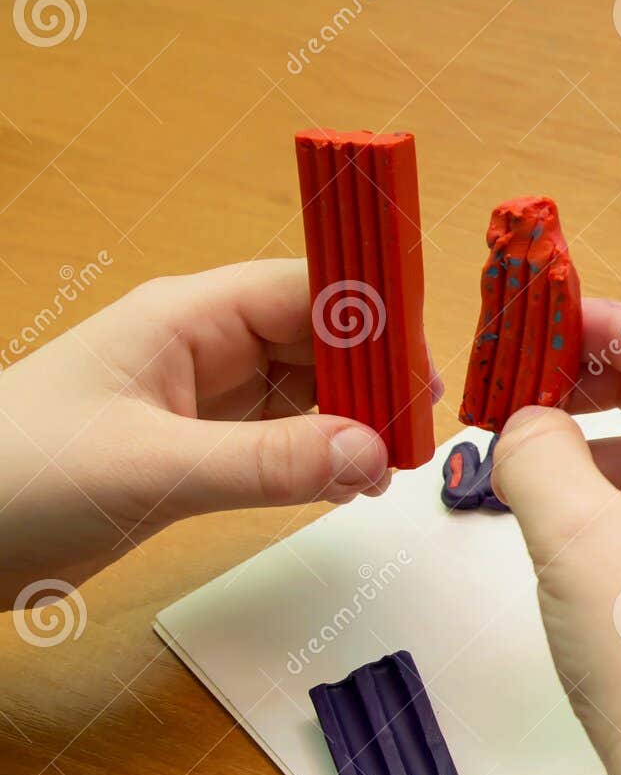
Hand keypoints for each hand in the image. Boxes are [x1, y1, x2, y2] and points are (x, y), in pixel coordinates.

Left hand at [0, 258, 440, 601]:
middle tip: (421, 434)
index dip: (376, 322)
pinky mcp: (197, 450)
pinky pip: (283, 438)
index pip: (307, 293)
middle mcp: (202, 348)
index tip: (425, 372)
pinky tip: (350, 482)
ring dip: (354, 422)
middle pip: (319, 341)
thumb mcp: (149, 470)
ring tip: (393, 467)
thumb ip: (266, 463)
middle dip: (375, 380)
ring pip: (308, 392)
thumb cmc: (16, 479)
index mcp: (186, 318)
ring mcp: (201, 400)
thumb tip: (370, 453)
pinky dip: (323, 457)